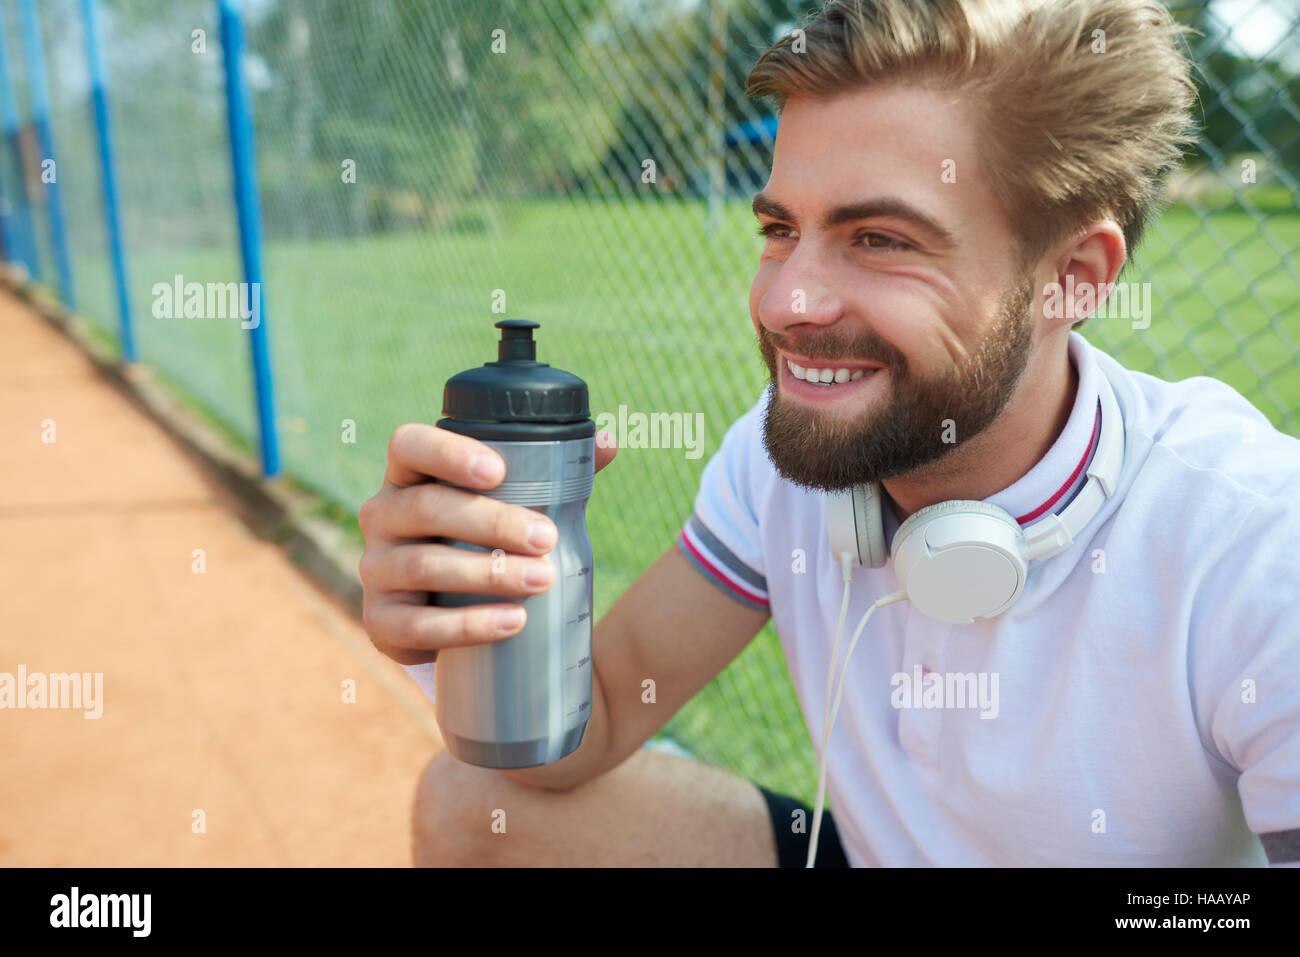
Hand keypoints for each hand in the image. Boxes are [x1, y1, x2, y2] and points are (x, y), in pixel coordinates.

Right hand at [358, 424, 616, 664]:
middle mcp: (384, 516)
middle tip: (545, 537)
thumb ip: (554, 471)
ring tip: (542, 579)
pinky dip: (470, 625)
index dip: (448, 453)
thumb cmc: (482, 541)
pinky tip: (512, 622)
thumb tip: (606, 443)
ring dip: (488, 573)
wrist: (449, 616)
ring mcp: (376, 569)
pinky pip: (419, 624)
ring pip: (425, 565)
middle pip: (427, 508)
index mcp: (410, 476)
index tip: (498, 470)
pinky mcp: (382, 622)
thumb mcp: (512, 503)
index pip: (410, 446)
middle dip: (492, 522)